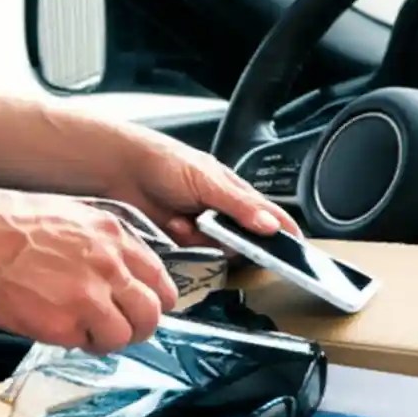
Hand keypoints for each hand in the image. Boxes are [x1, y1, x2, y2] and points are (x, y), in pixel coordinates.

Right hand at [0, 190, 178, 353]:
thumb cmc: (0, 222)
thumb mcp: (67, 214)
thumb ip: (101, 242)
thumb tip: (118, 267)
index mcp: (111, 235)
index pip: (158, 277)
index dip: (153, 298)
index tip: (144, 305)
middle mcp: (107, 265)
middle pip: (151, 313)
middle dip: (140, 326)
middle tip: (122, 329)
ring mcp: (87, 297)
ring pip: (124, 336)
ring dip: (108, 340)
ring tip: (86, 333)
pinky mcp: (61, 325)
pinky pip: (85, 345)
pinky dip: (75, 343)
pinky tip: (56, 328)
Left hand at [103, 124, 300, 246]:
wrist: (122, 170)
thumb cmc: (166, 162)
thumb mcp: (208, 181)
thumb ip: (240, 206)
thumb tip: (270, 226)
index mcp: (237, 193)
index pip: (271, 217)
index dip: (285, 235)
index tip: (294, 254)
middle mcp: (224, 212)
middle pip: (246, 241)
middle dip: (231, 240)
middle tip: (211, 229)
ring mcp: (203, 227)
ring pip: (219, 250)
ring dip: (203, 239)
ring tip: (183, 220)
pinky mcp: (183, 240)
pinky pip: (194, 253)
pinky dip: (184, 242)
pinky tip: (172, 225)